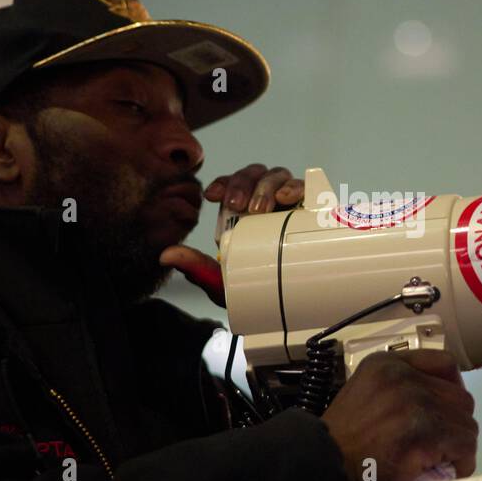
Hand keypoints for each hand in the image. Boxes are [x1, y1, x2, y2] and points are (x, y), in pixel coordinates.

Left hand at [160, 164, 303, 305]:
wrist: (295, 305)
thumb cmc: (258, 289)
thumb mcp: (225, 281)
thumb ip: (197, 267)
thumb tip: (166, 255)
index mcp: (244, 212)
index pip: (233, 185)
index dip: (224, 183)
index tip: (212, 195)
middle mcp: (268, 202)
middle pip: (254, 175)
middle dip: (243, 183)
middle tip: (238, 205)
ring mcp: (292, 204)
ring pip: (278, 176)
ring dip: (267, 186)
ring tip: (261, 208)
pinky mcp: (315, 211)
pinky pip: (309, 188)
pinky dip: (298, 187)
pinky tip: (290, 198)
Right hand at [320, 350, 477, 480]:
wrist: (319, 471)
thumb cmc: (336, 445)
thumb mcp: (361, 397)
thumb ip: (393, 393)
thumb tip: (430, 408)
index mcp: (385, 364)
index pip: (444, 364)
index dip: (452, 391)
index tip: (445, 412)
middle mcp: (403, 376)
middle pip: (460, 397)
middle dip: (454, 424)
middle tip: (439, 445)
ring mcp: (415, 403)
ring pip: (466, 424)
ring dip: (457, 446)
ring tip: (437, 462)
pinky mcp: (425, 434)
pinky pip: (464, 446)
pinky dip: (460, 463)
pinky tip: (440, 472)